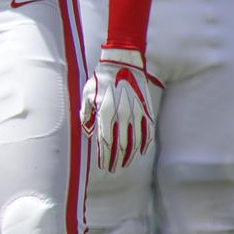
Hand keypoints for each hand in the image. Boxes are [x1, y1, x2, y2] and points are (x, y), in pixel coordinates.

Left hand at [79, 47, 159, 172]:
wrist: (123, 63)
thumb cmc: (101, 79)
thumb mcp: (87, 95)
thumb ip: (86, 115)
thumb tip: (89, 133)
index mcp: (106, 112)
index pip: (105, 142)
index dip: (104, 156)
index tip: (102, 166)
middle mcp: (122, 115)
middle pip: (120, 145)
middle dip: (116, 160)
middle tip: (112, 169)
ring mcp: (136, 113)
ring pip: (135, 141)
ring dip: (130, 156)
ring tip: (124, 164)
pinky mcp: (146, 110)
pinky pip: (148, 131)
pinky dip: (146, 143)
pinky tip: (142, 152)